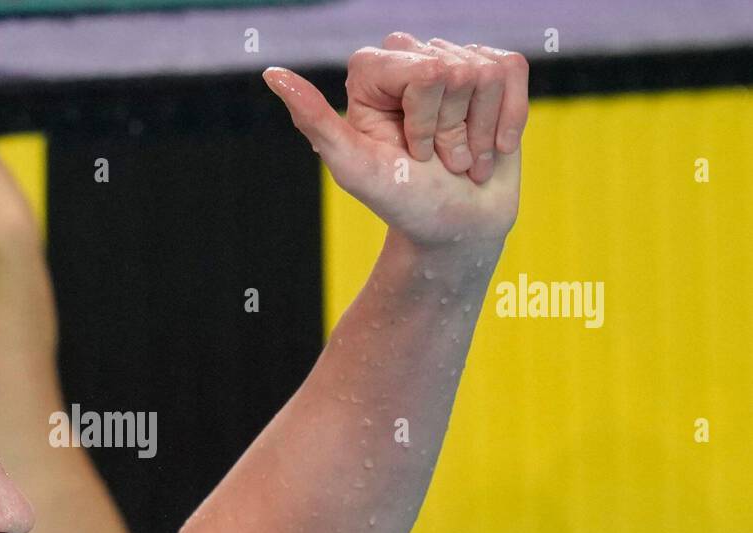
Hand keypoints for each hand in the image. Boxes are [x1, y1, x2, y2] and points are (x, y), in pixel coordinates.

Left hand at [263, 34, 528, 247]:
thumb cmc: (403, 200)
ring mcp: (453, 58)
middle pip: (457, 71)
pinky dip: (508, 120)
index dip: (426, 123)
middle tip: (436, 160)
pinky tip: (489, 147)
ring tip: (459, 158)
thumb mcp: (355, 167)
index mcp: (371, 71)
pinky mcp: (494, 69)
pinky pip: (512, 72)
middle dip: (452, 130)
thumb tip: (271, 73)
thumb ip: (314, 121)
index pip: (425, 73)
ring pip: (487, 75)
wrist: (454, 226)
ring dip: (479, 133)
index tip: (410, 155)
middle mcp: (409, 56)